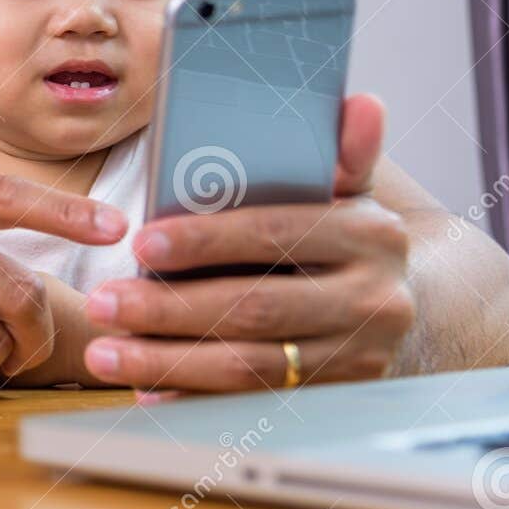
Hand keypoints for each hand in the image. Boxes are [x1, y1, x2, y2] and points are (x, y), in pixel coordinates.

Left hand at [82, 94, 415, 390]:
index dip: (205, 240)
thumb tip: (361, 104)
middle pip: (254, 309)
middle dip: (168, 309)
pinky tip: (145, 389)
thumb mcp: (347, 190)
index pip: (274, 234)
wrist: (406, 307)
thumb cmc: (342, 236)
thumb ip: (340, 152)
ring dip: (167, 362)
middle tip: (102, 303)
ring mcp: (357, 357)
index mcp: (370, 235)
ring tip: (104, 352)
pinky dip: (194, 398)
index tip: (141, 242)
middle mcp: (374, 300)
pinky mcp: (333, 398)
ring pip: (249, 367)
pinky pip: (254, 404)